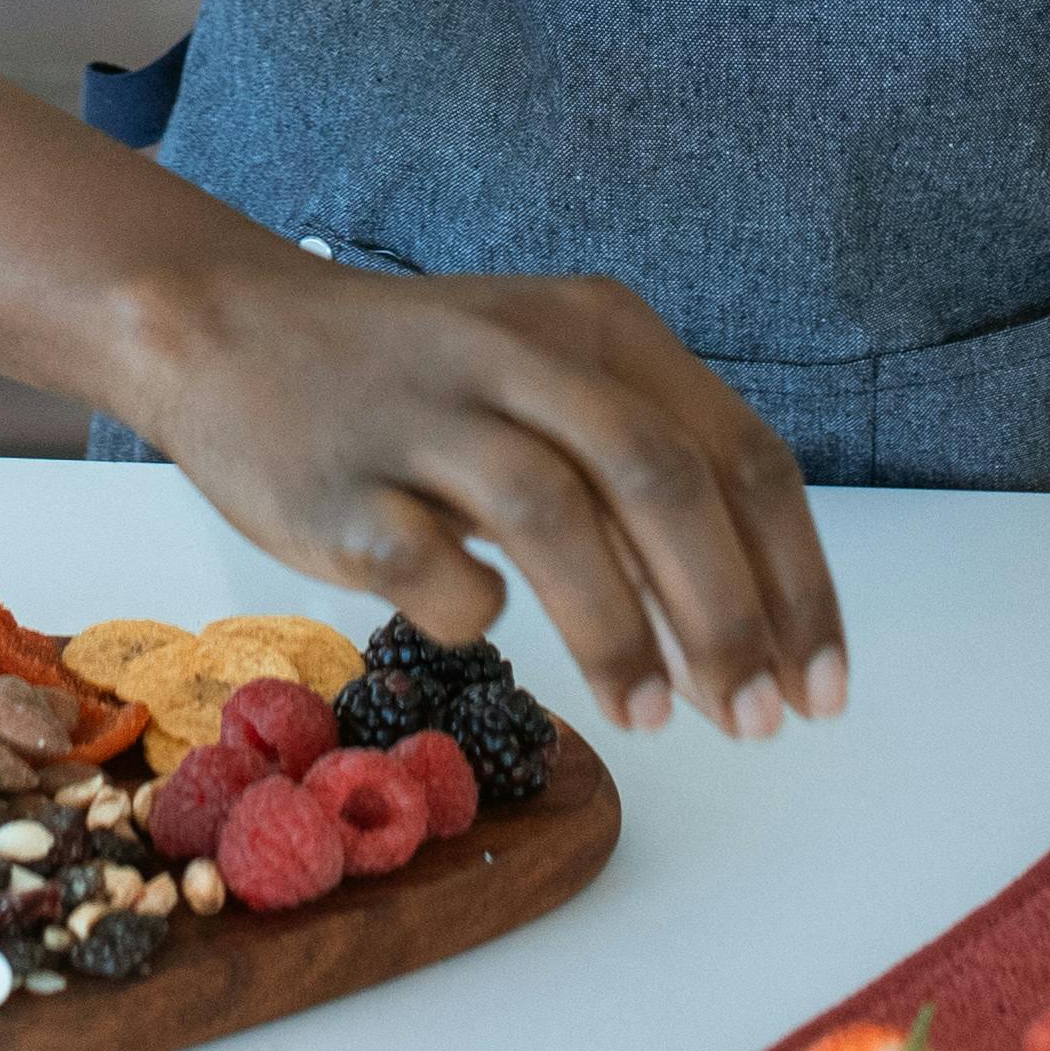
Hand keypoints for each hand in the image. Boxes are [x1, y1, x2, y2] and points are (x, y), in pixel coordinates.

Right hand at [108, 243, 851, 737]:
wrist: (228, 331)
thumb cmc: (421, 382)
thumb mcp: (550, 383)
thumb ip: (645, 477)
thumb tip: (755, 626)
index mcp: (599, 328)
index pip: (741, 455)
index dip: (796, 581)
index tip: (821, 684)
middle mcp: (524, 352)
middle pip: (665, 482)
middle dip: (729, 620)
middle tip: (757, 722)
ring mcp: (428, 414)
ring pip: (558, 517)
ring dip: (622, 635)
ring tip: (653, 721)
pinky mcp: (343, 483)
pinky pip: (436, 569)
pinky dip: (480, 612)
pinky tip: (489, 625)